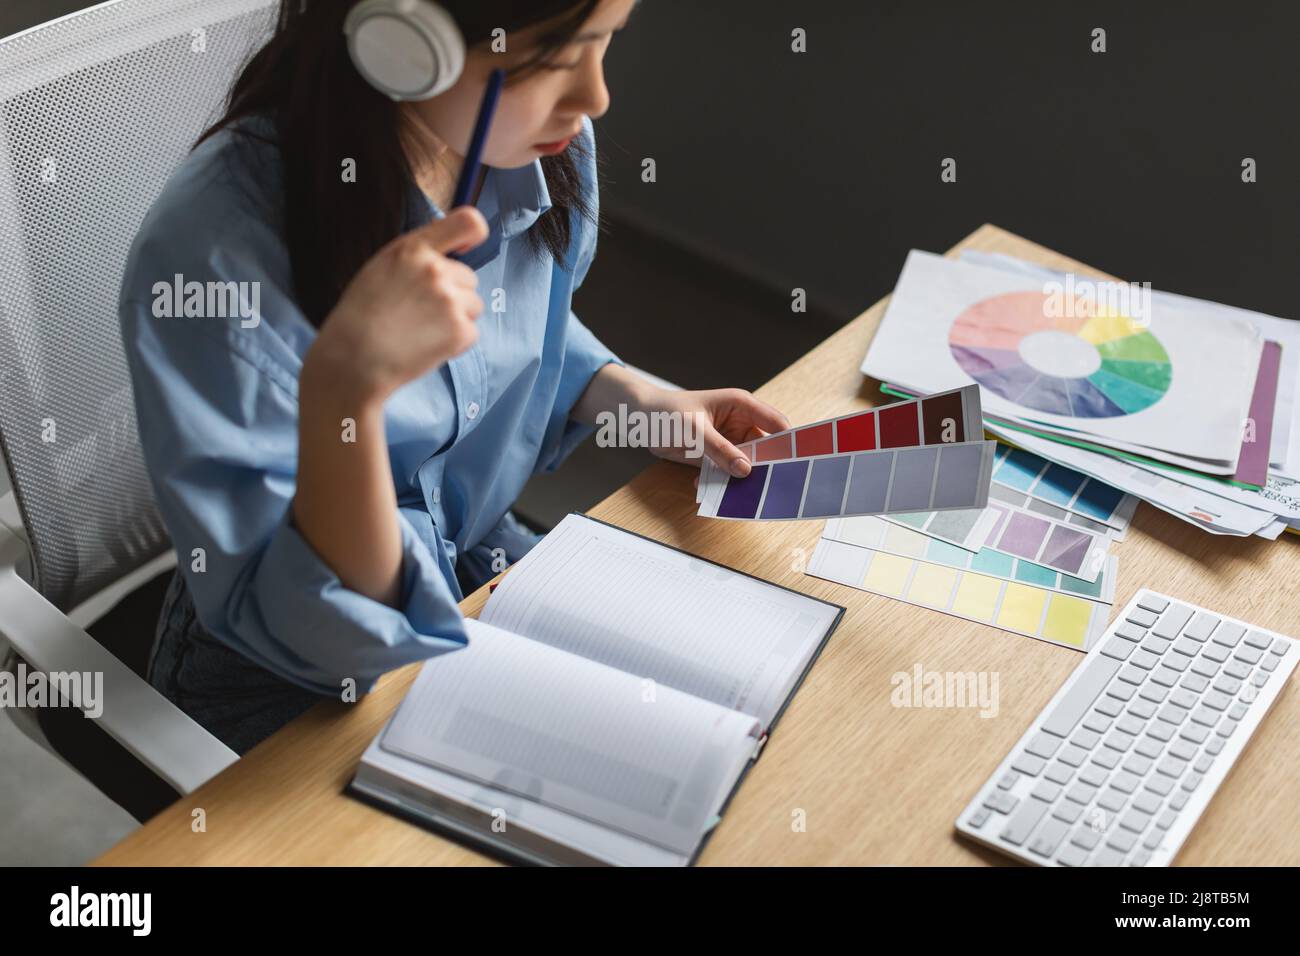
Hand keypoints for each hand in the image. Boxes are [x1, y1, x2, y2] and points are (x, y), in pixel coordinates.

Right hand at [306, 207, 489, 400]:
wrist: (353, 360)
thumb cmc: (362, 315)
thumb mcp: (382, 267)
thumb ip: (416, 255)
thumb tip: (451, 244)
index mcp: (414, 249)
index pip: (468, 222)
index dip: (475, 233)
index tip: (466, 247)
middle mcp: (436, 270)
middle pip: (469, 278)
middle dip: (453, 294)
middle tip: (420, 312)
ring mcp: (450, 301)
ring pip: (473, 306)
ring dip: (456, 318)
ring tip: (420, 329)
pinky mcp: (460, 330)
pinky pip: (472, 332)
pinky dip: (455, 342)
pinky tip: (426, 345)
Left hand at [634, 385, 789, 477]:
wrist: (640, 420)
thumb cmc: (667, 412)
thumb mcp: (694, 430)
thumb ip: (720, 450)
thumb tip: (745, 470)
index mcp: (742, 405)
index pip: (776, 423)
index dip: (790, 442)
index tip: (797, 464)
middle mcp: (740, 424)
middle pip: (766, 448)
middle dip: (766, 467)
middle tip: (770, 487)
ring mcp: (729, 441)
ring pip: (747, 464)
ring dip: (743, 479)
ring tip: (740, 495)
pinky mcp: (717, 456)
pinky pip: (729, 473)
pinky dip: (723, 483)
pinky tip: (710, 489)